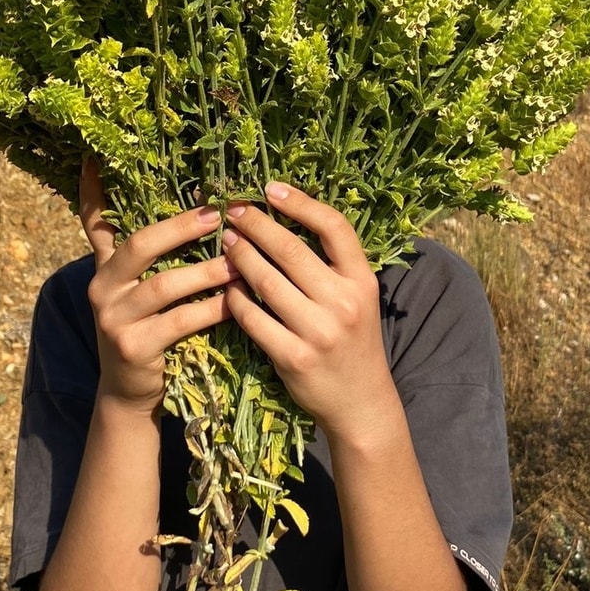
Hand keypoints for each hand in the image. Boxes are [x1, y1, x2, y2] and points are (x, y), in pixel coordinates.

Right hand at [79, 157, 240, 412]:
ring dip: (206, 272)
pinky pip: (178, 322)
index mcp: (105, 268)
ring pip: (163, 285)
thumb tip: (196, 212)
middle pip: (139, 245)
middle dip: (180, 227)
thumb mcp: (137, 292)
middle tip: (219, 214)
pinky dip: (210, 310)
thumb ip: (152, 258)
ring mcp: (113, 318)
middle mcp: (102, 287)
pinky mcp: (132, 347)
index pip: (93, 222)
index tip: (95, 157)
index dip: (92, 190)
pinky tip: (235, 302)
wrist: (129, 393)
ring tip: (239, 262)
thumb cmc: (147, 331)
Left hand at [221, 182, 394, 438]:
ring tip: (226, 242)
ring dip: (240, 257)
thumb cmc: (353, 341)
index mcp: (362, 281)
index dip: (300, 203)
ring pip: (266, 281)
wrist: (361, 402)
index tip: (271, 188)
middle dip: (256, 225)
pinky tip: (227, 287)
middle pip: (290, 250)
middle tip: (234, 211)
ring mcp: (318, 331)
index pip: (334, 227)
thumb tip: (289, 218)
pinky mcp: (293, 357)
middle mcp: (343, 302)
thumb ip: (333, 266)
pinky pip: (253, 318)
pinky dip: (235, 299)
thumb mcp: (358, 298)